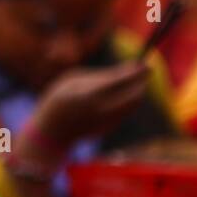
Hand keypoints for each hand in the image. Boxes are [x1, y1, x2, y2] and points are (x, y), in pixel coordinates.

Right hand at [31, 61, 150, 149]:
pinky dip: (128, 102)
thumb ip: (102, 75)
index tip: (145, 65)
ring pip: (133, 104)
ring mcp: (106, 121)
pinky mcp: (111, 128)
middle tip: (142, 73)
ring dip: (136, 92)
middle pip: (134, 94)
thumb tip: (132, 68)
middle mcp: (99, 109)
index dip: (136, 73)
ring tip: (128, 83)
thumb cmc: (61, 98)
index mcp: (87, 94)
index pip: (120, 82)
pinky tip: (117, 98)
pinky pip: (126, 112)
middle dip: (141, 83)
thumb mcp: (74, 80)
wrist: (51, 132)